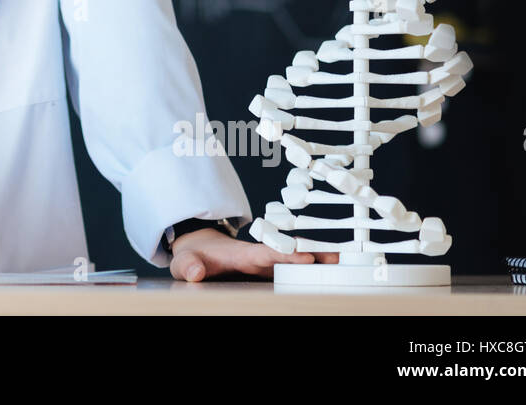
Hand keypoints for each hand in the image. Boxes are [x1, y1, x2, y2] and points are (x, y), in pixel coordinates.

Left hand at [168, 227, 339, 280]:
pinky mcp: (267, 273)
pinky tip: (327, 275)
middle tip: (337, 257)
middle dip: (312, 254)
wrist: (197, 249)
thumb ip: (189, 266)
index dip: (285, 254)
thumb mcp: (184, 262)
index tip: (305, 256)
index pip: (266, 253)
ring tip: (341, 264)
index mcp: (241, 254)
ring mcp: (265, 265)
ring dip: (316, 261)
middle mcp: (258, 257)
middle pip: (288, 255)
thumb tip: (196, 272)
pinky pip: (290, 271)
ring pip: (293, 263)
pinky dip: (308, 271)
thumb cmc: (193, 256)